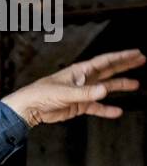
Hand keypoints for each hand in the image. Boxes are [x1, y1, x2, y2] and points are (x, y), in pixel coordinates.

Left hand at [2, 49, 145, 126]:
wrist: (30, 107)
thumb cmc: (43, 93)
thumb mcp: (65, 92)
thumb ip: (86, 93)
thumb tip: (104, 91)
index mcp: (81, 70)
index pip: (106, 61)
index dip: (122, 57)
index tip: (136, 53)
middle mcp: (84, 79)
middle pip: (109, 71)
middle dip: (125, 65)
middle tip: (141, 60)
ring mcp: (83, 92)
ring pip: (106, 88)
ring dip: (120, 86)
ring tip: (135, 85)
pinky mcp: (79, 105)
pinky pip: (96, 107)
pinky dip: (106, 109)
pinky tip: (117, 111)